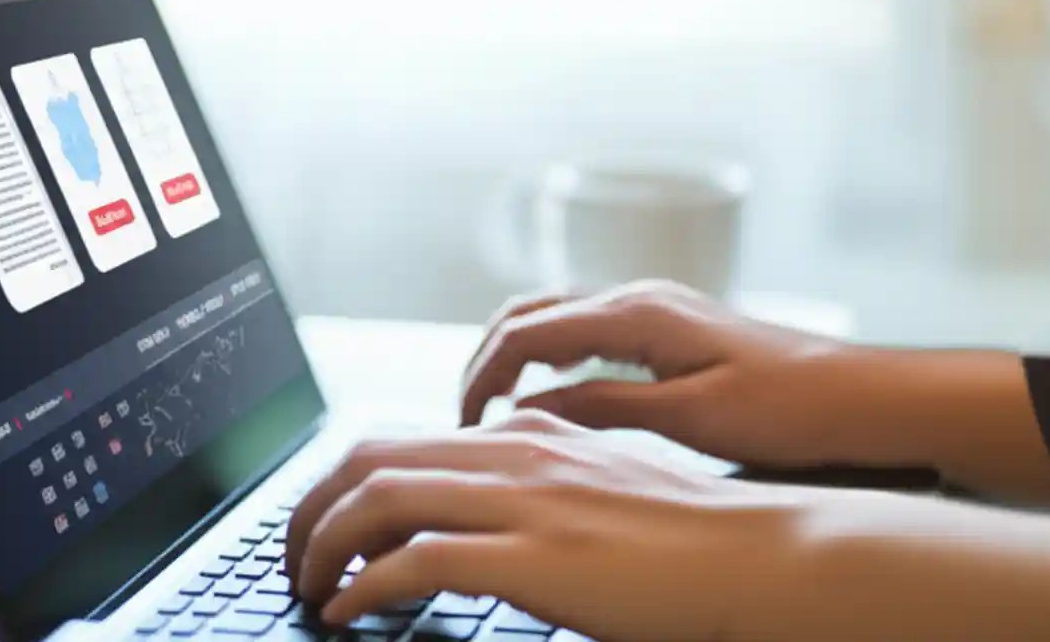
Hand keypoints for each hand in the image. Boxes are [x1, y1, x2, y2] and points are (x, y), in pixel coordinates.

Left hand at [286, 411, 802, 640]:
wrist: (753, 555)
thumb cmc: (686, 533)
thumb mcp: (598, 484)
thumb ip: (538, 479)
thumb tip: (485, 498)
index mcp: (524, 437)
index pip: (400, 442)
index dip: (343, 483)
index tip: (324, 526)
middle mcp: (511, 454)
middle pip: (370, 459)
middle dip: (312, 508)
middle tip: (295, 556)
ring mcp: (520, 501)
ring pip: (377, 499)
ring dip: (323, 545)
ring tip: (309, 585)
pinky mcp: (530, 556)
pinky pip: (414, 561)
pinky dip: (365, 586)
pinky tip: (349, 611)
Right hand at [462, 281, 851, 466]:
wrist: (860, 397)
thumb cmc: (789, 409)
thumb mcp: (690, 418)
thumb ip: (606, 406)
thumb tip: (532, 407)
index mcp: (637, 314)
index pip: (529, 333)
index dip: (484, 374)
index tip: (463, 422)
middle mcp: (637, 298)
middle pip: (531, 312)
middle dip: (487, 356)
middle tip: (465, 413)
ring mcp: (652, 308)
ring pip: (555, 316)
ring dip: (515, 353)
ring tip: (493, 405)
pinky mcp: (665, 327)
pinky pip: (586, 330)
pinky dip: (549, 356)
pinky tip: (549, 392)